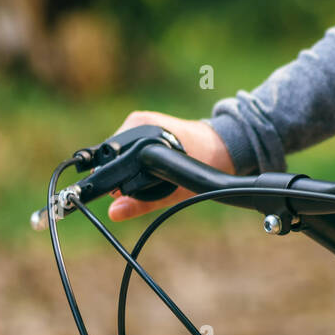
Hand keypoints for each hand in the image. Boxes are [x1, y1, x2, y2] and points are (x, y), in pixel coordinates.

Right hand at [105, 111, 234, 220]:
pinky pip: (131, 149)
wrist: (225, 146)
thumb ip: (142, 203)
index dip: (111, 175)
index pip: (109, 154)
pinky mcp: (147, 126)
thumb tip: (114, 213)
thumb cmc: (206, 163)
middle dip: (121, 174)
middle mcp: (138, 121)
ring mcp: (142, 122)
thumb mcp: (174, 189)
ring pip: (121, 153)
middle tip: (140, 187)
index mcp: (141, 126)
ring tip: (152, 176)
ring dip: (129, 168)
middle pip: (113, 154)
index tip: (117, 192)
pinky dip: (136, 162)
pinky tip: (152, 168)